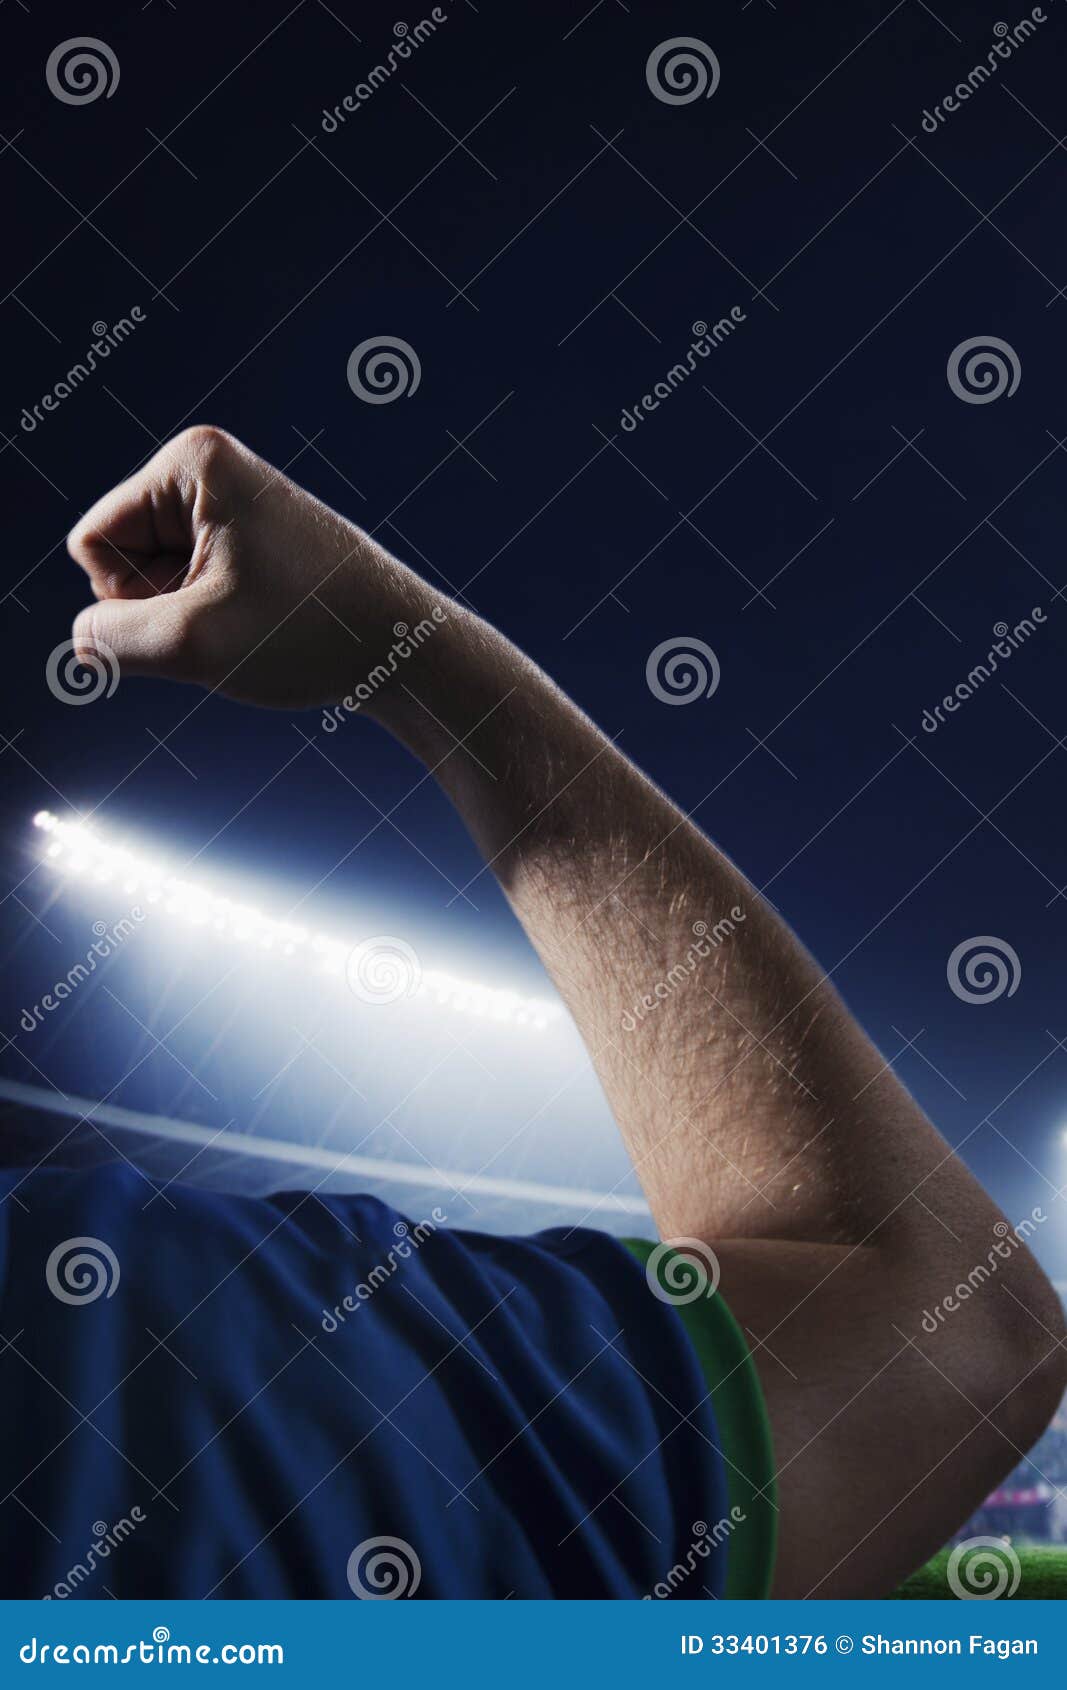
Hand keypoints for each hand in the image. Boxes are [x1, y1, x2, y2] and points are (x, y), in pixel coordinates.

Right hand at [68, 426, 428, 709]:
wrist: (404, 647)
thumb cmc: (311, 633)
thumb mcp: (192, 644)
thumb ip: (110, 641)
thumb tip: (83, 643)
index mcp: (191, 461)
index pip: (93, 542)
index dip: (131, 597)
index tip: (206, 607)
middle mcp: (211, 467)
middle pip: (122, 555)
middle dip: (161, 605)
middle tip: (237, 620)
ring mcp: (234, 502)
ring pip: (156, 579)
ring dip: (188, 618)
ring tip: (256, 624)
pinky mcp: (253, 537)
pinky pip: (192, 586)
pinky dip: (214, 620)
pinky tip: (265, 627)